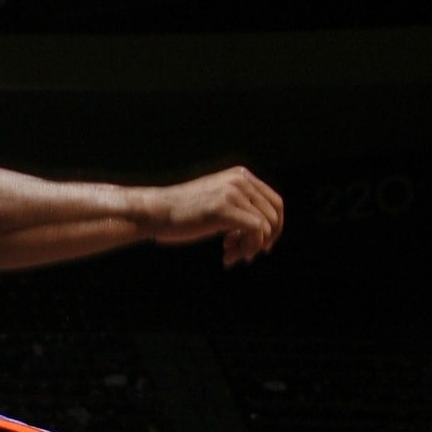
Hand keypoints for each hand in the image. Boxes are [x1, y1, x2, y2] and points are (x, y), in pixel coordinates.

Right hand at [143, 167, 283, 266]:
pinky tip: (228, 256)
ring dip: (251, 247)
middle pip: (276, 215)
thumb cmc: (182, 214)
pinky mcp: (225, 208)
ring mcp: (233, 192)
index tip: (258, 246)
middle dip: (264, 240)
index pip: (275, 202)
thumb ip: (240, 208)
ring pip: (267, 226)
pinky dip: (248, 248)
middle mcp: (240, 180)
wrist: (155, 212)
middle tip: (244, 254)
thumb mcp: (217, 201)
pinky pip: (257, 231)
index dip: (273, 228)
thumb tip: (267, 235)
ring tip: (230, 255)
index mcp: (240, 175)